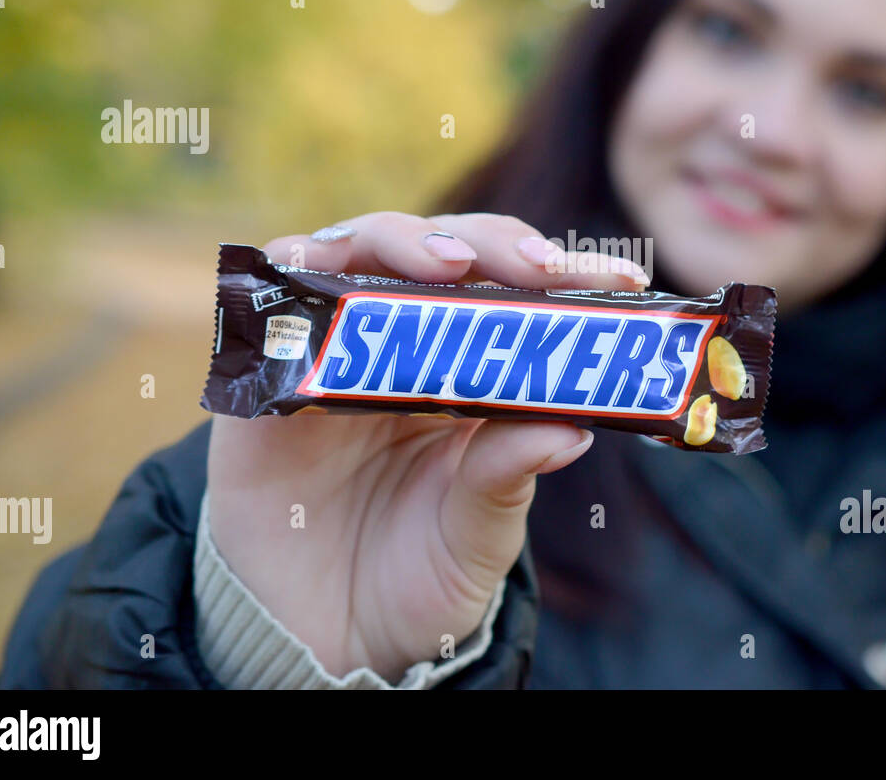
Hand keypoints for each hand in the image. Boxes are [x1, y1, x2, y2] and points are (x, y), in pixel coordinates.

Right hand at [206, 212, 648, 681]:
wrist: (324, 644)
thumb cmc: (413, 580)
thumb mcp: (476, 534)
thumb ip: (507, 477)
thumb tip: (573, 429)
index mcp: (468, 376)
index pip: (516, 295)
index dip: (563, 275)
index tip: (620, 280)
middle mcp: (399, 348)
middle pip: (442, 255)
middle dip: (491, 244)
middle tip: (532, 266)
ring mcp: (332, 353)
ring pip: (359, 253)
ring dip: (403, 241)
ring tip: (447, 263)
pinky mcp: (265, 378)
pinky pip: (268, 304)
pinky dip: (294, 271)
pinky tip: (326, 271)